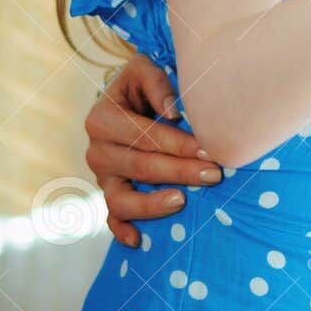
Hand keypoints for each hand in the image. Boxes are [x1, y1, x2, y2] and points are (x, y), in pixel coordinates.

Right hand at [85, 57, 221, 248]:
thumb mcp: (144, 69)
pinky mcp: (108, 191)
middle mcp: (97, 150)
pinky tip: (139, 241)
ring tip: (182, 201)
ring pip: (121, 199)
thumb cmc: (141, 84)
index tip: (208, 149)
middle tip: (214, 174)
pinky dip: (122, 230)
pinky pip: (111, 217)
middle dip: (179, 171)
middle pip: (140, 167)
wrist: (125, 99)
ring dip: (152, 204)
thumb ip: (158, 84)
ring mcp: (101, 176)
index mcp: (103, 118)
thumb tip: (174, 113)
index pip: (144, 135)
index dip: (177, 144)